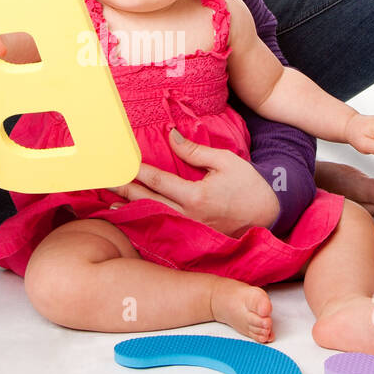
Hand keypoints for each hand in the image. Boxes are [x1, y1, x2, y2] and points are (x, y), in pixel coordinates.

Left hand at [104, 128, 279, 236]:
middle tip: (103, 180)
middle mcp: (188, 216)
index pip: (158, 180)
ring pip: (152, 218)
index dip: (136, 171)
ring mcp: (189, 230)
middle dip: (124, 189)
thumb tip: (171, 136)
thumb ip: (195, 151)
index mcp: (196, 196)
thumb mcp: (226, 162)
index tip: (120, 161)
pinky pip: (164, 229)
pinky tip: (133, 219)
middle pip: (147, 201)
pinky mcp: (192, 238)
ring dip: (130, 209)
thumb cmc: (249, 186)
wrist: (270, 216)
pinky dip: (146, 223)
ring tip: (109, 202)